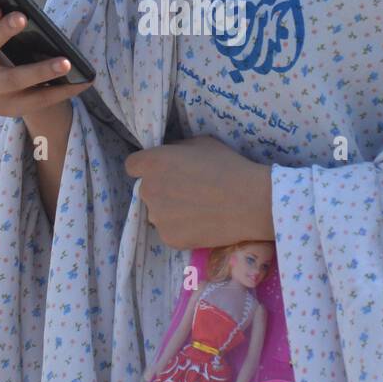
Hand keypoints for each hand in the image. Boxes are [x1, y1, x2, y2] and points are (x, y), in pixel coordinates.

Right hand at [0, 2, 91, 119]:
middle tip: (23, 18)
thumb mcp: (4, 31)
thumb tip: (37, 19)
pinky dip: (60, 90)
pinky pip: (34, 100)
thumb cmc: (10, 45)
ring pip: (12, 80)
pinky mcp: (2, 107)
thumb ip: (10, 20)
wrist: (10, 87)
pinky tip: (80, 82)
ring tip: (66, 63)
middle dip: (1, 32)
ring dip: (41, 71)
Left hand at [123, 134, 273, 248]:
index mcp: (153, 163)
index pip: (133, 165)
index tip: (162, 171)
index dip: (146, 167)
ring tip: (199, 209)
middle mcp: (147, 190)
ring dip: (171, 210)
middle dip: (162, 189)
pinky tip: (202, 223)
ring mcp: (157, 217)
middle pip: (146, 190)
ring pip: (158, 212)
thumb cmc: (228, 166)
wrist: (250, 202)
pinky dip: (181, 228)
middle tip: (188, 191)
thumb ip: (176, 149)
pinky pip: (169, 230)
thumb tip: (170, 155)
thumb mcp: (200, 143)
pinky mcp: (168, 238)